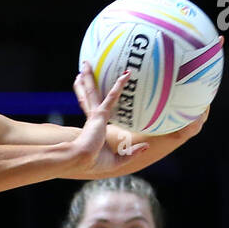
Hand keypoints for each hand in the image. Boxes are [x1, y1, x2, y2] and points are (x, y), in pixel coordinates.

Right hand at [64, 63, 150, 178]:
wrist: (81, 161)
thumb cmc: (94, 164)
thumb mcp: (117, 160)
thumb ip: (131, 153)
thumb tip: (146, 146)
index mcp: (94, 128)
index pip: (90, 108)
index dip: (87, 98)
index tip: (85, 90)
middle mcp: (93, 118)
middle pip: (88, 96)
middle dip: (84, 83)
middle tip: (81, 71)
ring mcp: (95, 115)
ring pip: (93, 91)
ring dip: (90, 77)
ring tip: (86, 63)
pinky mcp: (100, 115)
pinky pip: (112, 97)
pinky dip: (120, 85)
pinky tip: (126, 75)